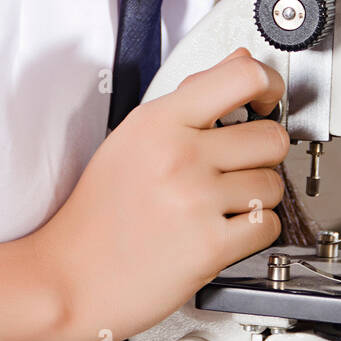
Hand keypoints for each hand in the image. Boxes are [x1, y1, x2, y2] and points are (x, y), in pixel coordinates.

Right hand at [28, 47, 288, 340]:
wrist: (66, 278)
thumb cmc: (96, 213)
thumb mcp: (132, 138)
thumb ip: (190, 98)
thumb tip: (239, 61)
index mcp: (158, 122)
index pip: (243, 77)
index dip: (268, 85)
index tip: (267, 99)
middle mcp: (180, 156)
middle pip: (271, 138)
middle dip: (261, 156)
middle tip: (235, 169)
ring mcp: (196, 200)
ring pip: (273, 185)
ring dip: (255, 199)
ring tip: (219, 206)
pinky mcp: (210, 246)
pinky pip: (268, 226)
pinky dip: (253, 233)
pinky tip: (222, 231)